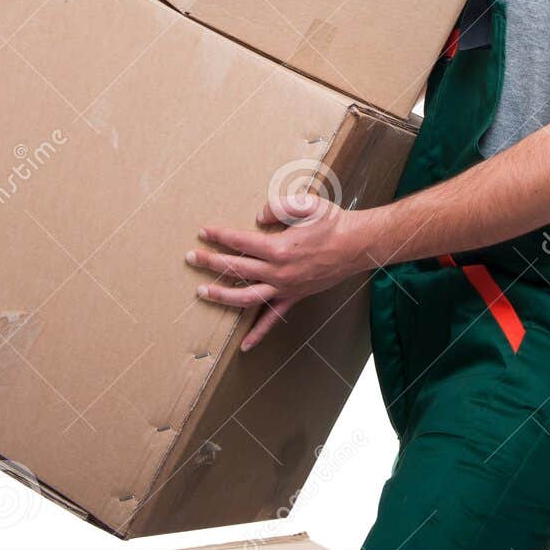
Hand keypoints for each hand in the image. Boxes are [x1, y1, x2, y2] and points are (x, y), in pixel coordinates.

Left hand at [190, 193, 370, 350]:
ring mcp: (285, 288)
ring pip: (246, 298)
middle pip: (236, 269)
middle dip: (210, 262)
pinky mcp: (294, 297)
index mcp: (279, 248)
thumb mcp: (306, 204)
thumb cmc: (333, 222)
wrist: (357, 245)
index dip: (219, 236)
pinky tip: (243, 346)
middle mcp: (278, 272)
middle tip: (191, 257)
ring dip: (221, 296)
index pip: (240, 242)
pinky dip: (258, 334)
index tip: (204, 233)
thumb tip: (257, 217)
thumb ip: (278, 207)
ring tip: (202, 291)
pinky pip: (273, 319)